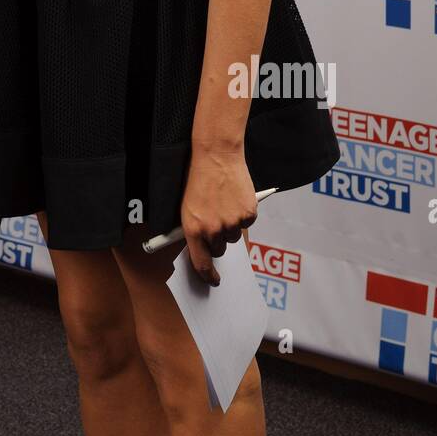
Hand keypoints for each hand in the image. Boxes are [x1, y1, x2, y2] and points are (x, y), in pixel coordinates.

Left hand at [179, 149, 256, 285]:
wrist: (216, 154)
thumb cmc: (199, 178)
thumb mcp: (188, 207)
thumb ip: (195, 230)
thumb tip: (203, 249)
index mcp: (193, 229)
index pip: (201, 263)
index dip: (208, 275)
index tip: (213, 280)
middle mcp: (213, 229)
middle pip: (220, 249)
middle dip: (218, 239)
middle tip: (215, 218)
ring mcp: (232, 223)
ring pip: (234, 237)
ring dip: (230, 226)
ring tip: (223, 203)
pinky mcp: (248, 214)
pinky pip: (246, 224)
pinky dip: (242, 214)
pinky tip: (234, 198)